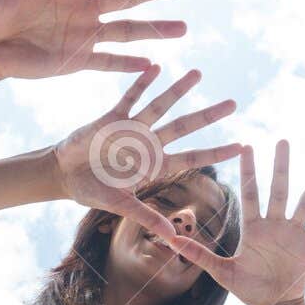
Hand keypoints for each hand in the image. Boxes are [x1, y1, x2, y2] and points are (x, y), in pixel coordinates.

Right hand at [53, 67, 241, 234]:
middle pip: (184, 127)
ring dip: (178, 90)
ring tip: (198, 73)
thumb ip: (145, 217)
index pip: (193, 158)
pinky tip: (156, 67)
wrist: (63, 174)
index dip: (216, 152)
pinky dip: (142, 83)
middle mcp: (149, 144)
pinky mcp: (112, 117)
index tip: (241, 146)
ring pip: (161, 106)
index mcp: (154, 165)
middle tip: (233, 103)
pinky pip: (130, 97)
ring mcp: (132, 128)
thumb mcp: (120, 206)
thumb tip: (172, 237)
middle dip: (208, 116)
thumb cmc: (93, 191)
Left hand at [166, 141, 304, 304]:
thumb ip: (199, 254)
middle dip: (281, 166)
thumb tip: (170, 238)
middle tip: (283, 140)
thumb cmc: (246, 288)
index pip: (250, 192)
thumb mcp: (221, 271)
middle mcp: (275, 224)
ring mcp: (295, 232)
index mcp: (254, 227)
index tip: (247, 146)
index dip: (249, 171)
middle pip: (279, 189)